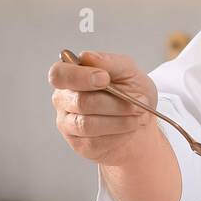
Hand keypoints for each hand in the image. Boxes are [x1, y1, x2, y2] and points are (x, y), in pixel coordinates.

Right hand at [49, 50, 158, 166]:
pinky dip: (118, 133)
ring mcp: (68, 123)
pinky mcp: (79, 143)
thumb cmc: (131, 91)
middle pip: (79, 102)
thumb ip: (110, 62)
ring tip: (137, 115)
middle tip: (136, 103)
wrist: (141, 120)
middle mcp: (64, 99)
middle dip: (113, 103)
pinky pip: (95, 141)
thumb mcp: (129, 71)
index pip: (59, 74)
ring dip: (118, 120)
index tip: (105, 78)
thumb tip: (87, 57)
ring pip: (87, 124)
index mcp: (71, 75)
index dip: (80, 77)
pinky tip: (129, 127)